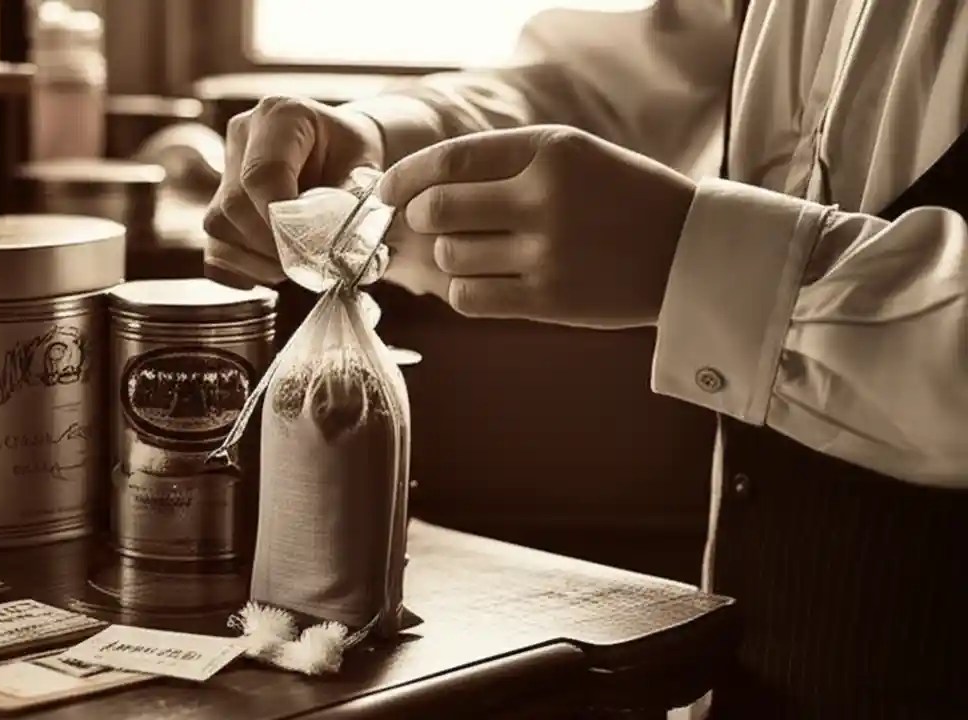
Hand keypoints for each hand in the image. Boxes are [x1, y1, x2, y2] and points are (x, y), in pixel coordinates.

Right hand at [202, 96, 384, 288]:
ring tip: (296, 261)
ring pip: (219, 227)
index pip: (262, 174)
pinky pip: (213, 248)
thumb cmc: (352, 157)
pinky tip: (271, 269)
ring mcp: (222, 169)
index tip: (310, 246)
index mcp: (281, 115)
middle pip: (235, 204)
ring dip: (259, 259)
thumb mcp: (364, 169)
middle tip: (309, 261)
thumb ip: (349, 203)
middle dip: (273, 244)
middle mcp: (242, 135)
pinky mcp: (214, 203)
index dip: (281, 219)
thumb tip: (332, 247)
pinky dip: (241, 268)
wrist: (338, 151)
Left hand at [378, 126, 696, 327]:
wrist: (687, 251)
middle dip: (417, 219)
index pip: (449, 160)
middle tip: (425, 225)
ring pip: (449, 257)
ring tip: (479, 253)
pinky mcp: (549, 301)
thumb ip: (499, 162)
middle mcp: (546, 198)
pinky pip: (469, 298)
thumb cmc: (618, 197)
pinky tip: (485, 282)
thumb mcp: (570, 154)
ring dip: (448, 257)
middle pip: (437, 210)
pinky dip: (464, 291)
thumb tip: (414, 189)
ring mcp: (548, 253)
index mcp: (549, 150)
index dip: (403, 177)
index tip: (384, 191)